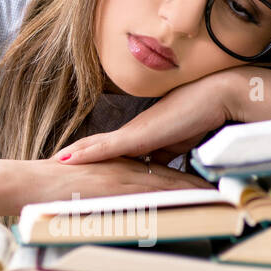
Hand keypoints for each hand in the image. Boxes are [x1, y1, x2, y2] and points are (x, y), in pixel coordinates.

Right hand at [0, 155, 215, 216]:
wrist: (30, 182)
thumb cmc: (46, 189)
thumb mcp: (77, 188)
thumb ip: (96, 193)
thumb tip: (105, 205)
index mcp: (115, 169)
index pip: (156, 173)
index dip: (182, 180)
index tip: (204, 187)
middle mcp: (124, 170)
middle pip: (170, 176)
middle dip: (198, 184)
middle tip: (226, 192)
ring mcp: (124, 177)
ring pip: (171, 182)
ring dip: (198, 191)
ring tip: (225, 198)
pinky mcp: (121, 186)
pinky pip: (159, 191)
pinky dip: (182, 196)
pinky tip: (201, 203)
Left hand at [52, 68, 242, 166]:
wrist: (217, 97)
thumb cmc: (204, 116)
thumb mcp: (182, 144)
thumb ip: (171, 157)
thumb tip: (163, 172)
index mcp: (144, 135)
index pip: (113, 149)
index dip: (95, 156)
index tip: (77, 164)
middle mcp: (134, 132)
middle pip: (98, 146)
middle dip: (79, 156)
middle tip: (56, 165)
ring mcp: (134, 133)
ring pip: (95, 146)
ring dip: (75, 155)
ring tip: (53, 162)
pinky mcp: (136, 135)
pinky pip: (105, 147)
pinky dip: (86, 154)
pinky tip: (66, 159)